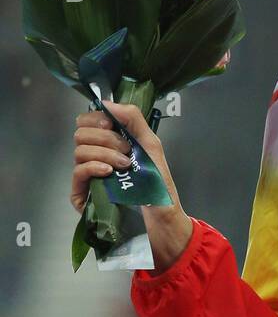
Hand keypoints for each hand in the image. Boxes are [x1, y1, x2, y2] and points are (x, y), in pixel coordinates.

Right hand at [72, 102, 192, 271]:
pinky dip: (93, 166)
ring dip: (105, 153)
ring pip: (79, 150)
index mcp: (106, 143)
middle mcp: (93, 157)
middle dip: (106, 137)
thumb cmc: (157, 182)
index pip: (86, 121)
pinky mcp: (82, 195)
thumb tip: (107, 102)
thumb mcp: (151, 144)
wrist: (162, 214)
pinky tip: (109, 171)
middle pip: (80, 133)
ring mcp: (86, 177)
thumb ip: (132, 119)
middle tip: (126, 150)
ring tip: (125, 165)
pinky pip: (77, 172)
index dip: (96, 118)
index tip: (111, 123)